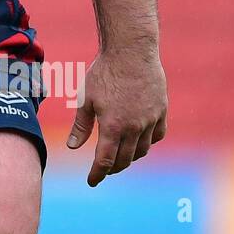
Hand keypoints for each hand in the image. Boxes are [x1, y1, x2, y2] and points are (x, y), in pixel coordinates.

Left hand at [67, 47, 167, 186]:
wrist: (131, 51)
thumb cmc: (104, 73)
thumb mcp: (86, 98)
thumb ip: (81, 125)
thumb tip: (72, 146)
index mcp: (113, 126)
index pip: (105, 161)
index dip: (97, 174)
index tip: (92, 181)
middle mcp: (134, 128)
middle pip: (124, 159)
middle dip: (113, 168)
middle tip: (104, 169)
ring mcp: (150, 120)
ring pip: (142, 150)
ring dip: (130, 157)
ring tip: (120, 155)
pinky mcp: (161, 111)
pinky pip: (157, 135)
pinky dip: (148, 142)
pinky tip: (140, 140)